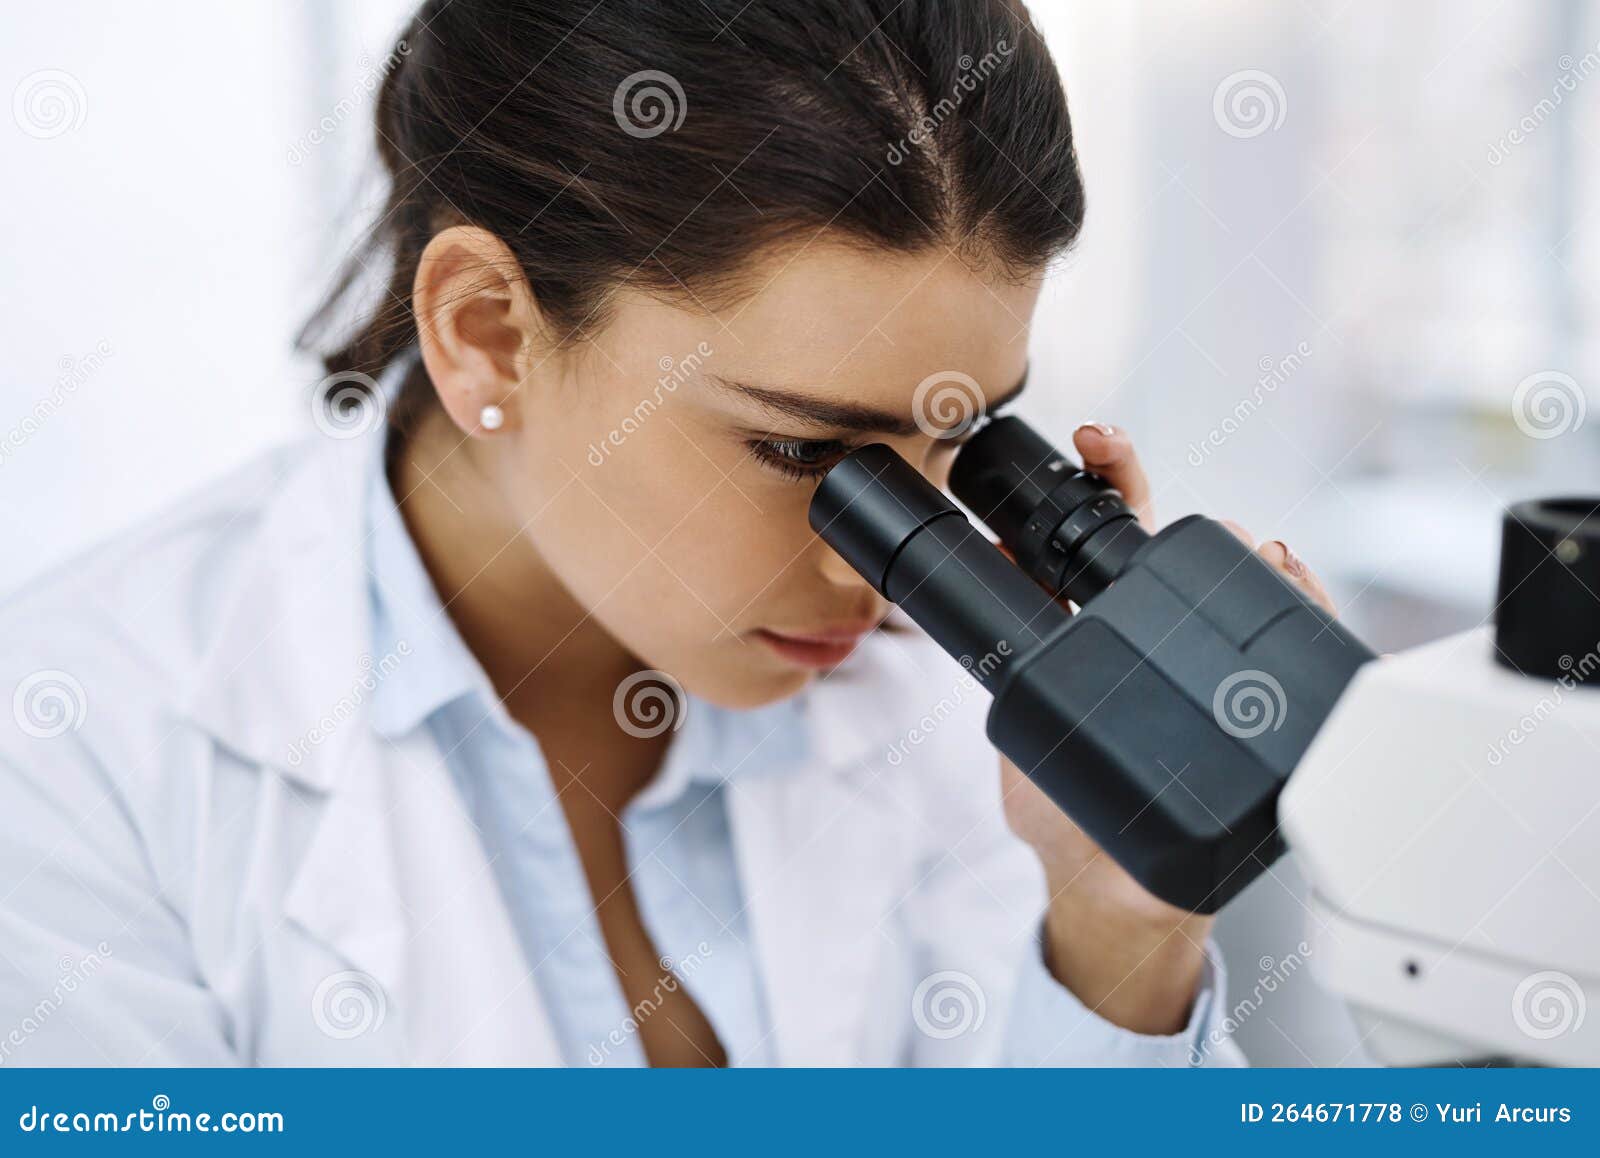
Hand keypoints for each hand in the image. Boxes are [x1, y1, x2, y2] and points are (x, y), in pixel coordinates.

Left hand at [997, 420, 1340, 1031]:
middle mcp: (1150, 638)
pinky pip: (1292, 642)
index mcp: (1090, 637)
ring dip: (1228, 543)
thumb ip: (1012, 680)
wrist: (1123, 901)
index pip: (1086, 544)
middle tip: (1110, 446)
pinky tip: (1285, 579)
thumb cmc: (1069, 825)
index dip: (1088, 487)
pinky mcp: (1263, 706)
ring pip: (1226, 578)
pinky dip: (1298, 600)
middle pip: (1150, 537)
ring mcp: (1208, 667)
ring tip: (1230, 538)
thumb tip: (995, 603)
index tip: (1082, 447)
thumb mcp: (1027, 746)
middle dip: (1133, 480)